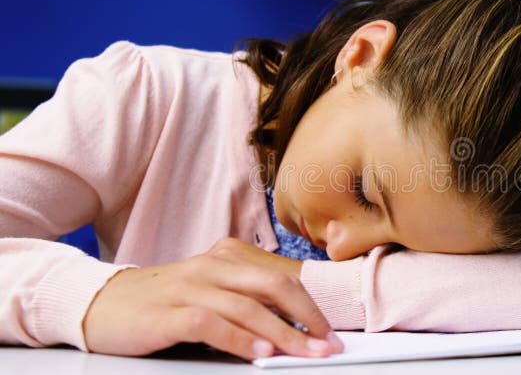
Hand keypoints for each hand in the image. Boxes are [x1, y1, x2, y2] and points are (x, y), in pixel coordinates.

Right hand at [83, 238, 343, 359]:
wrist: (100, 303)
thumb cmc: (160, 302)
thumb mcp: (207, 293)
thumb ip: (242, 302)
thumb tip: (288, 326)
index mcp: (225, 259)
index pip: (280, 277)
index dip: (311, 305)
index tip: (330, 330)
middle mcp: (211, 267)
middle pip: (273, 285)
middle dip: (308, 316)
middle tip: (328, 343)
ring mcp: (189, 287)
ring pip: (248, 306)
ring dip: (283, 333)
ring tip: (306, 353)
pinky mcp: (167, 313)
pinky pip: (211, 323)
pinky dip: (239, 339)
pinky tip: (259, 352)